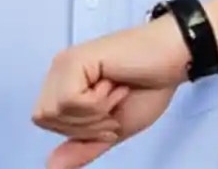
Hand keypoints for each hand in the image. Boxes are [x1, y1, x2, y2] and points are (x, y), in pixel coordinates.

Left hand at [33, 14, 188, 167]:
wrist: (172, 59)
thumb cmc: (148, 87)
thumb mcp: (114, 129)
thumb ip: (84, 146)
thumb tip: (52, 166)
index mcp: (64, 84)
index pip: (45, 122)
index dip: (79, 129)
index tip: (109, 113)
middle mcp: (59, 71)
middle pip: (46, 118)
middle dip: (86, 124)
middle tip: (113, 102)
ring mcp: (65, 63)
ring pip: (55, 111)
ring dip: (93, 112)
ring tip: (114, 91)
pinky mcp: (75, 60)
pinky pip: (70, 101)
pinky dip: (97, 103)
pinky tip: (114, 84)